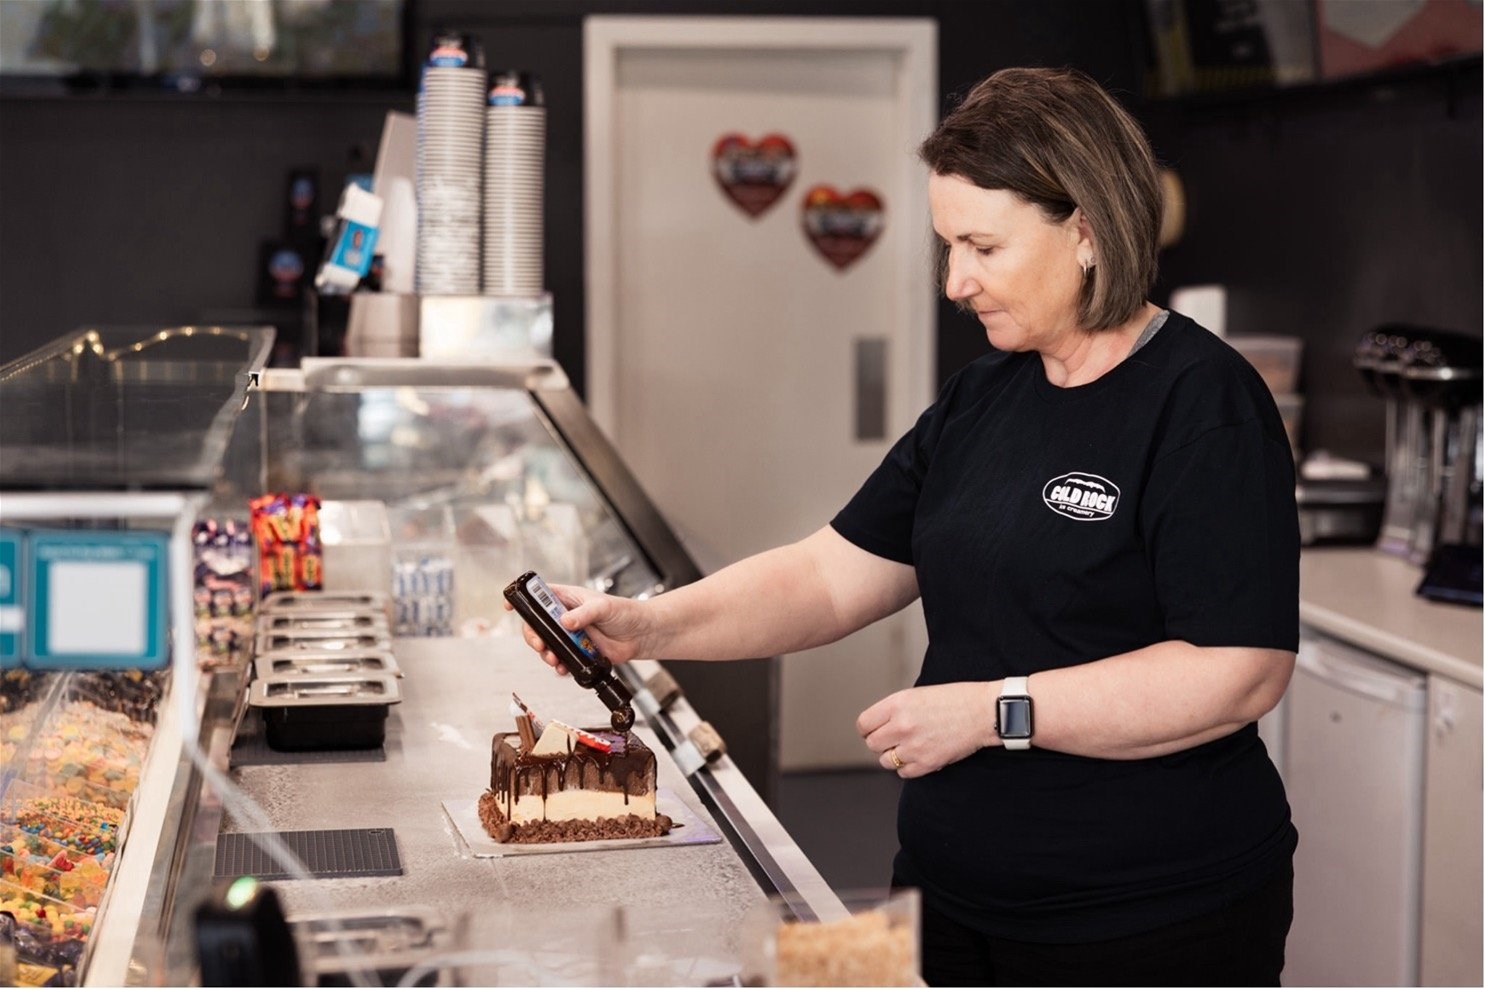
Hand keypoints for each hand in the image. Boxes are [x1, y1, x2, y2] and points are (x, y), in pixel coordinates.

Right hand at [503, 583, 655, 674]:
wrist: (641, 635)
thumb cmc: (625, 613)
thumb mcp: (604, 607)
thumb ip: (584, 614)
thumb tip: (566, 621)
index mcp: (568, 599)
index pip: (539, 596)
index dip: (523, 600)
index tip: (510, 605)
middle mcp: (565, 617)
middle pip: (537, 626)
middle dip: (533, 636)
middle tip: (540, 645)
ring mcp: (570, 636)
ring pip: (547, 646)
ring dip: (545, 654)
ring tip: (553, 659)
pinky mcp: (578, 652)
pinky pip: (561, 660)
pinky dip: (559, 666)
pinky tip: (563, 668)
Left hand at [857, 682, 997, 777]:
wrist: (983, 712)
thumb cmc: (954, 699)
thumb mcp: (917, 694)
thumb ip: (895, 710)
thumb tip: (879, 725)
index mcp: (897, 704)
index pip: (864, 724)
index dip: (868, 729)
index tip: (874, 730)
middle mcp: (902, 726)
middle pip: (872, 744)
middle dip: (881, 742)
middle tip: (893, 739)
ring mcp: (914, 747)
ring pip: (886, 761)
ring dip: (893, 756)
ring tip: (908, 747)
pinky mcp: (927, 763)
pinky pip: (903, 773)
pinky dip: (908, 767)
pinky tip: (918, 755)